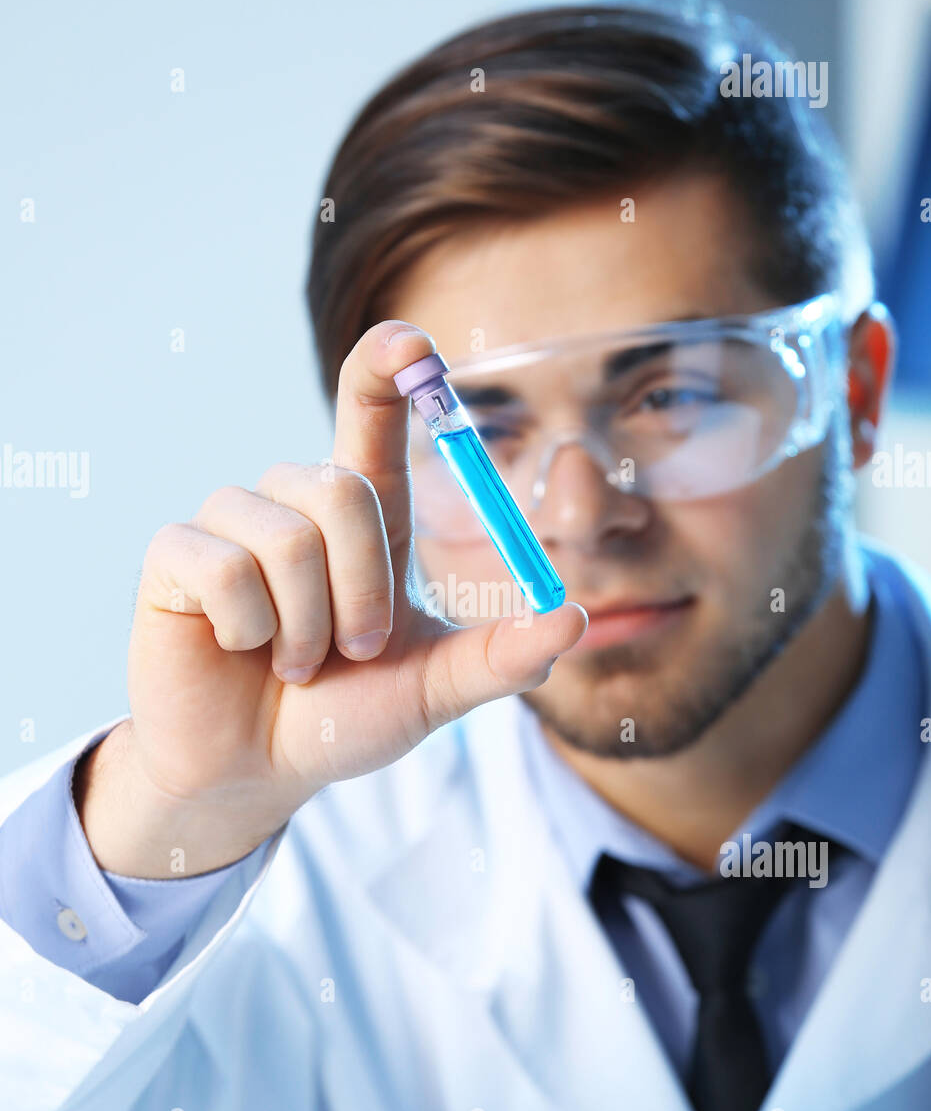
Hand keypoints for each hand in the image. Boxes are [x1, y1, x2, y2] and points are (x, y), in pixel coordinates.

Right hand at [79, 321, 585, 875]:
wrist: (258, 771)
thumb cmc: (344, 718)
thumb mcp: (434, 692)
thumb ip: (500, 657)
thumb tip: (575, 618)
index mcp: (362, 516)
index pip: (371, 416)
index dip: (387, 369)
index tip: (412, 340)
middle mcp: (296, 503)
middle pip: (338, 487)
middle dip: (361, 590)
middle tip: (350, 652)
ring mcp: (231, 523)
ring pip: (285, 536)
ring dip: (306, 624)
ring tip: (295, 662)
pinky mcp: (175, 554)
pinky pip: (225, 569)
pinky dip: (248, 630)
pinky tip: (240, 650)